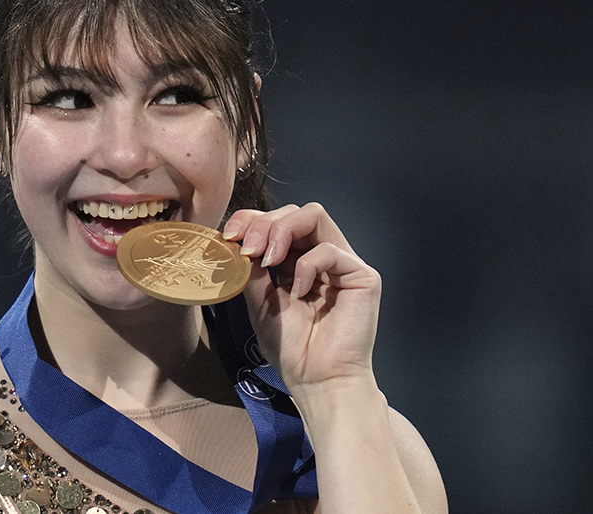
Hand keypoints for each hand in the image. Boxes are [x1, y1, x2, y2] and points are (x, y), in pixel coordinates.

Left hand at [222, 203, 381, 388]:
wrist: (317, 381)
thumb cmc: (292, 348)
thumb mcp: (259, 302)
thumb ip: (251, 269)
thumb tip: (236, 240)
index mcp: (298, 261)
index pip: (278, 222)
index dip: (252, 219)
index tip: (230, 235)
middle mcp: (322, 257)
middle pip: (295, 212)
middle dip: (264, 223)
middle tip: (248, 249)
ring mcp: (343, 264)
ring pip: (314, 215)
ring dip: (282, 231)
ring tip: (267, 260)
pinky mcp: (362, 276)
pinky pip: (330, 250)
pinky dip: (306, 266)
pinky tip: (297, 292)